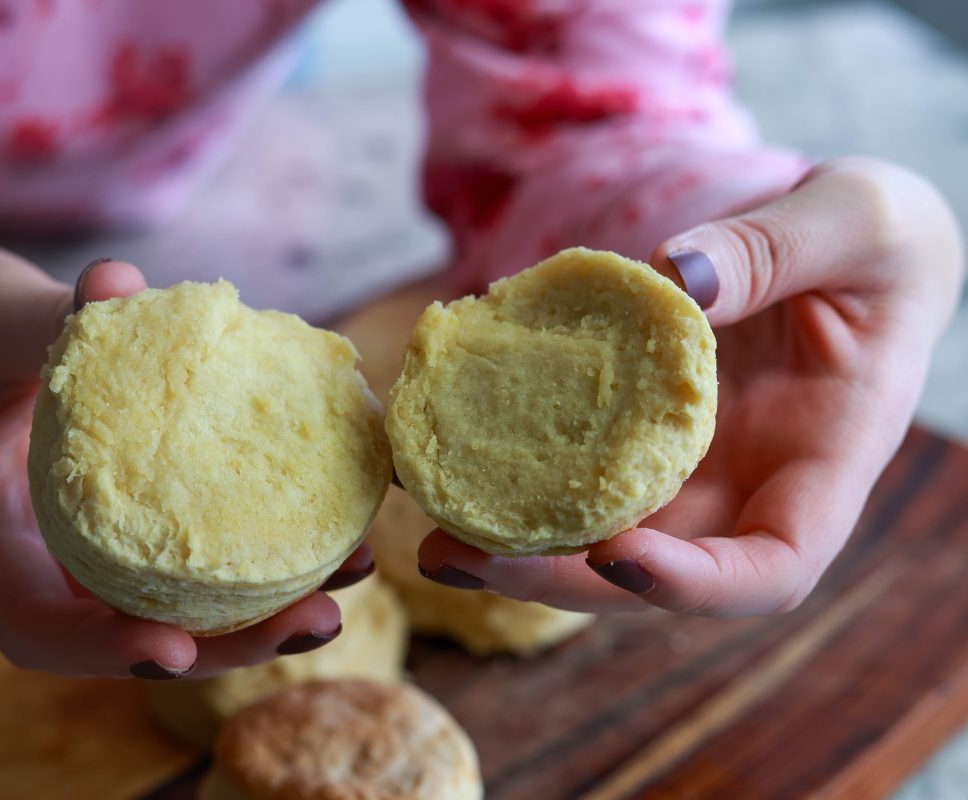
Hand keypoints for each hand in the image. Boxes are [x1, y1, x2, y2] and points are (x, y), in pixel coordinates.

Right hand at [0, 245, 369, 676]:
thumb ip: (38, 316)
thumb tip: (114, 282)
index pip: (34, 624)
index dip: (101, 647)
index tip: (171, 650)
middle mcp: (41, 567)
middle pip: (131, 637)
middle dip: (227, 647)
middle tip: (320, 619)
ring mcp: (87, 555)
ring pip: (175, 608)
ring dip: (266, 607)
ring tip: (354, 571)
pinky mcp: (129, 527)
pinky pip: (192, 556)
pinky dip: (258, 552)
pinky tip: (332, 521)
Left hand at [417, 157, 964, 616]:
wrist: (833, 243)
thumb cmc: (871, 237)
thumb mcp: (858, 217)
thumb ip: (779, 246)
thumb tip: (678, 277)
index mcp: (823, 465)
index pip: (774, 566)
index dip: (694, 584)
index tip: (617, 555)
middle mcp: (747, 490)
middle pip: (656, 574)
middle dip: (560, 580)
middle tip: (465, 558)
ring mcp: (686, 470)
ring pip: (598, 537)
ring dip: (515, 548)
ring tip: (431, 538)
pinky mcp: (634, 435)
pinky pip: (572, 469)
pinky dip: (511, 476)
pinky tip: (445, 461)